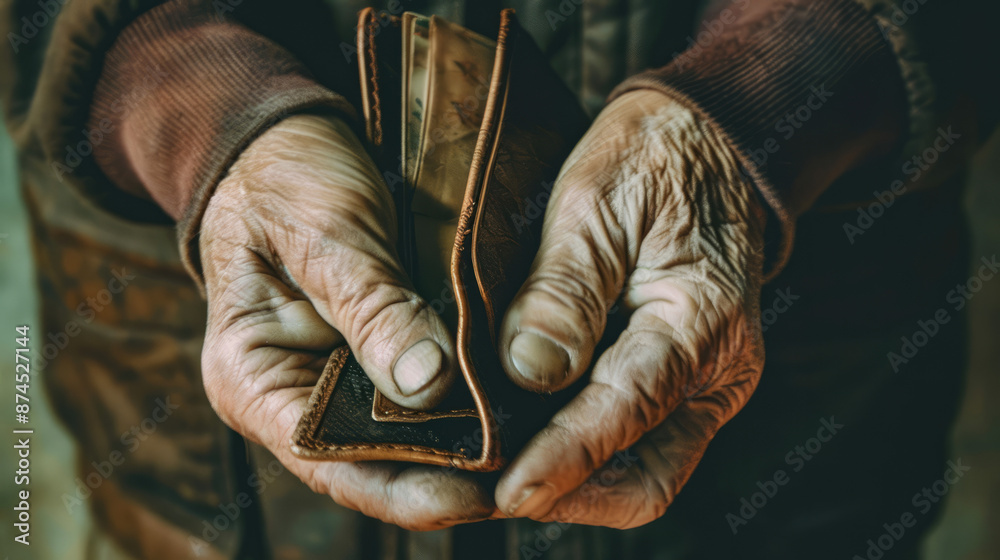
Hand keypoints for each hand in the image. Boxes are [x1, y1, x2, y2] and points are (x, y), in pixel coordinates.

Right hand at [198, 114, 493, 529]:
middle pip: (375, 460)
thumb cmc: (284, 177)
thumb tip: (427, 387)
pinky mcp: (383, 350)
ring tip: (537, 448)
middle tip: (528, 474)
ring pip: (408, 433)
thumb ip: (372, 309)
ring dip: (467, 443)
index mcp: (254, 378)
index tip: (474, 491)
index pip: (325, 459)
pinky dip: (470, 401)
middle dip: (448, 474)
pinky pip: (429, 390)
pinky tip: (521, 406)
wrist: (286, 138)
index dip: (402, 486)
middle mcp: (297, 393)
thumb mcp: (325, 234)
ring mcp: (341, 375)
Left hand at [495, 90, 766, 527]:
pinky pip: (638, 444)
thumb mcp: (596, 202)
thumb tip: (527, 371)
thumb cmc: (650, 161)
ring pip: (643, 472)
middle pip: (649, 479)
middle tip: (491, 494)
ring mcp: (704, 384)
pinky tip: (531, 442)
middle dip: (571, 498)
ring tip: (499, 477)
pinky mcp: (682, 384)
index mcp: (701, 320)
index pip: (628, 411)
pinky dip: (586, 457)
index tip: (506, 489)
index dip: (565, 459)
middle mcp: (716, 370)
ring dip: (575, 487)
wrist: (706, 146)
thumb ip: (565, 290)